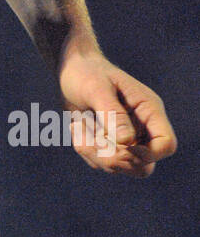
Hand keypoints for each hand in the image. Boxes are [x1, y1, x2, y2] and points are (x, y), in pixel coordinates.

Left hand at [58, 50, 176, 176]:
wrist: (71, 69)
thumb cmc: (87, 72)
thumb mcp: (97, 89)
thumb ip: (112, 114)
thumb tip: (127, 143)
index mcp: (148, 110)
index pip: (166, 144)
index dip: (148, 154)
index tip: (123, 148)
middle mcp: (142, 127)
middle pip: (144, 165)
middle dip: (116, 159)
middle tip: (93, 139)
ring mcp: (126, 138)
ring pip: (120, 166)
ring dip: (95, 153)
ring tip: (77, 125)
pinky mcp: (109, 144)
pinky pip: (100, 162)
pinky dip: (86, 149)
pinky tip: (76, 126)